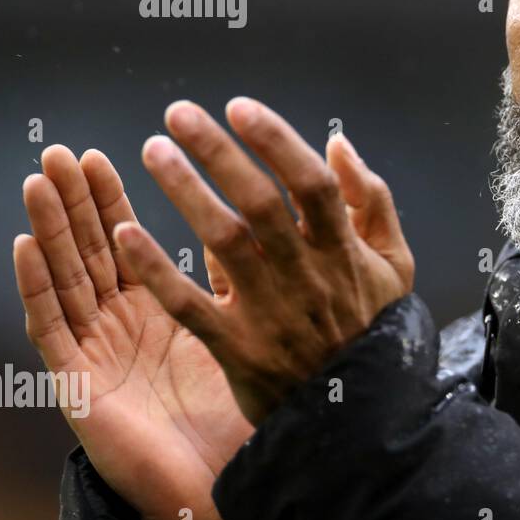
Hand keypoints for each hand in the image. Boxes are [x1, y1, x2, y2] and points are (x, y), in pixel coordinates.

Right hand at [14, 146, 252, 519]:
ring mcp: (96, 351)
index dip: (114, 202)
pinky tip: (27, 245)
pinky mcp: (78, 382)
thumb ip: (233, 282)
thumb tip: (247, 226)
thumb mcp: (238, 334)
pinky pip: (54, 326)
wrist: (221, 484)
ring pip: (67, 277)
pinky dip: (38, 285)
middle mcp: (121, 326)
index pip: (127, 244)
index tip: (109, 155)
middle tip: (63, 153)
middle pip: (91, 251)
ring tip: (41, 179)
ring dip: (51, 227)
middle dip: (75, 202)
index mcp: (157, 312)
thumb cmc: (234, 414)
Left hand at [111, 97, 414, 425]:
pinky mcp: (238, 347)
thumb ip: (371, 200)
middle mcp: (307, 275)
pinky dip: (158, 269)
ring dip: (186, 193)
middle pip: (261, 203)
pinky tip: (125, 233)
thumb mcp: (394, 263)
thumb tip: (336, 143)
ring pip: (225, 243)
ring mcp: (271, 312)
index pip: (311, 184)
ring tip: (154, 150)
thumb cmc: (371, 325)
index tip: (239, 107)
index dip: (276, 142)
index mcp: (344, 250)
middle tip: (178, 114)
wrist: (357, 413)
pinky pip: (191, 305)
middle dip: (218, 153)